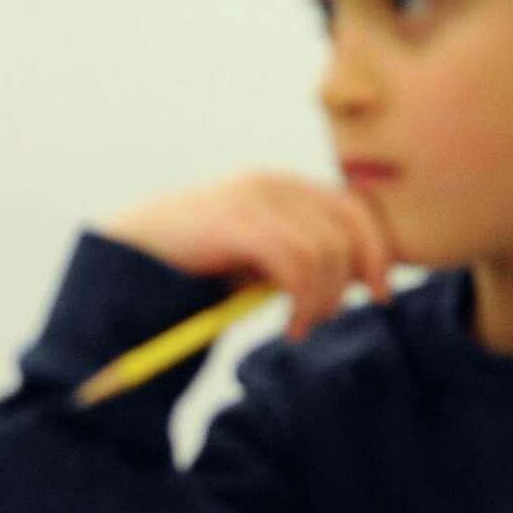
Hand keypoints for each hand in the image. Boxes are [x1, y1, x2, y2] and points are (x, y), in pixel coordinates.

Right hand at [103, 171, 393, 339]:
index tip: (382, 294)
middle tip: (331, 317)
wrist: (130, 260)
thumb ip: (306, 257)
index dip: (378, 251)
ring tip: (300, 327)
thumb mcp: (263, 259)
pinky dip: (303, 301)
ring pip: (325, 252)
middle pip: (349, 229)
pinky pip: (297, 264)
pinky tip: (289, 326)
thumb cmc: (202, 266)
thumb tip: (363, 280)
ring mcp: (255, 199)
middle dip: (354, 279)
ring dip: (323, 300)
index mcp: (287, 187)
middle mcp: (276, 184)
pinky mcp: (237, 222)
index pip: (357, 210)